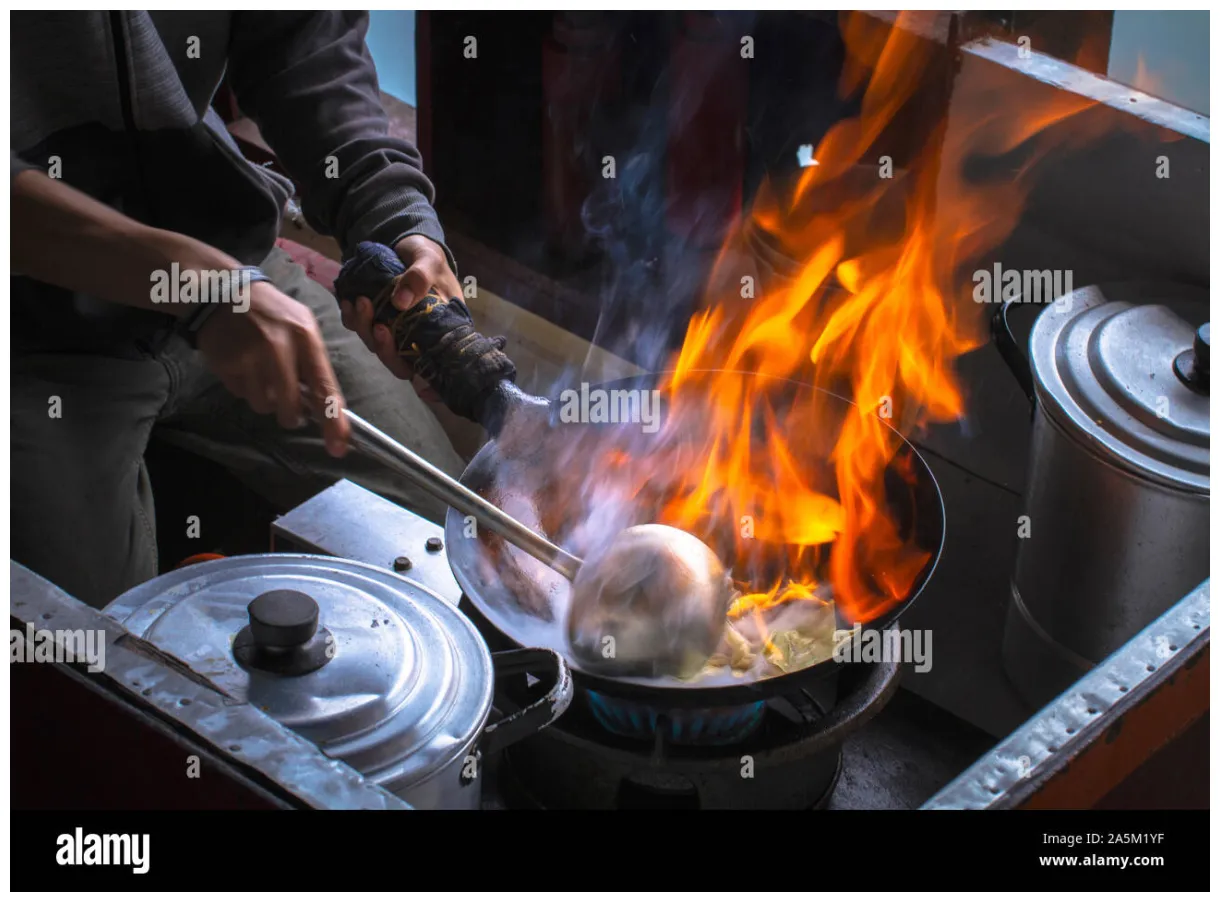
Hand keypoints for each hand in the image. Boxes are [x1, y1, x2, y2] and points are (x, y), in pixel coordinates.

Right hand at [198, 282, 350, 455]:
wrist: (223, 290)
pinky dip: (245, 388)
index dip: (333, 422)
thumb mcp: (302, 325)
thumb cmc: (272, 312)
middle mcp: (279, 348)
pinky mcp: (227, 365)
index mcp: (306, 338)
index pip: (324, 388)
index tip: (338, 446)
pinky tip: (244, 365)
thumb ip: (314, 363)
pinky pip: (242, 395)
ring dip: (266, 399)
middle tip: (289, 406)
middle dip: (292, 415)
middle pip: (291, 408)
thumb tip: (325, 406)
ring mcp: (250, 358)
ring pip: (264, 406)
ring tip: (261, 372)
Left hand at [338, 234, 458, 390]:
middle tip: (379, 326)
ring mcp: (394, 331)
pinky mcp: (374, 319)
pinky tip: (348, 302)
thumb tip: (401, 302)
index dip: (434, 385)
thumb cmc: (427, 256)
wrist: (404, 244)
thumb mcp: (430, 260)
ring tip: (361, 302)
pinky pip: (360, 329)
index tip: (424, 390)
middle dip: (386, 351)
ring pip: (378, 347)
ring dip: (366, 330)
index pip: (439, 366)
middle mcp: (417, 338)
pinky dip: (352, 320)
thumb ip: (419, 278)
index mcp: (441, 331)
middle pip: (402, 363)